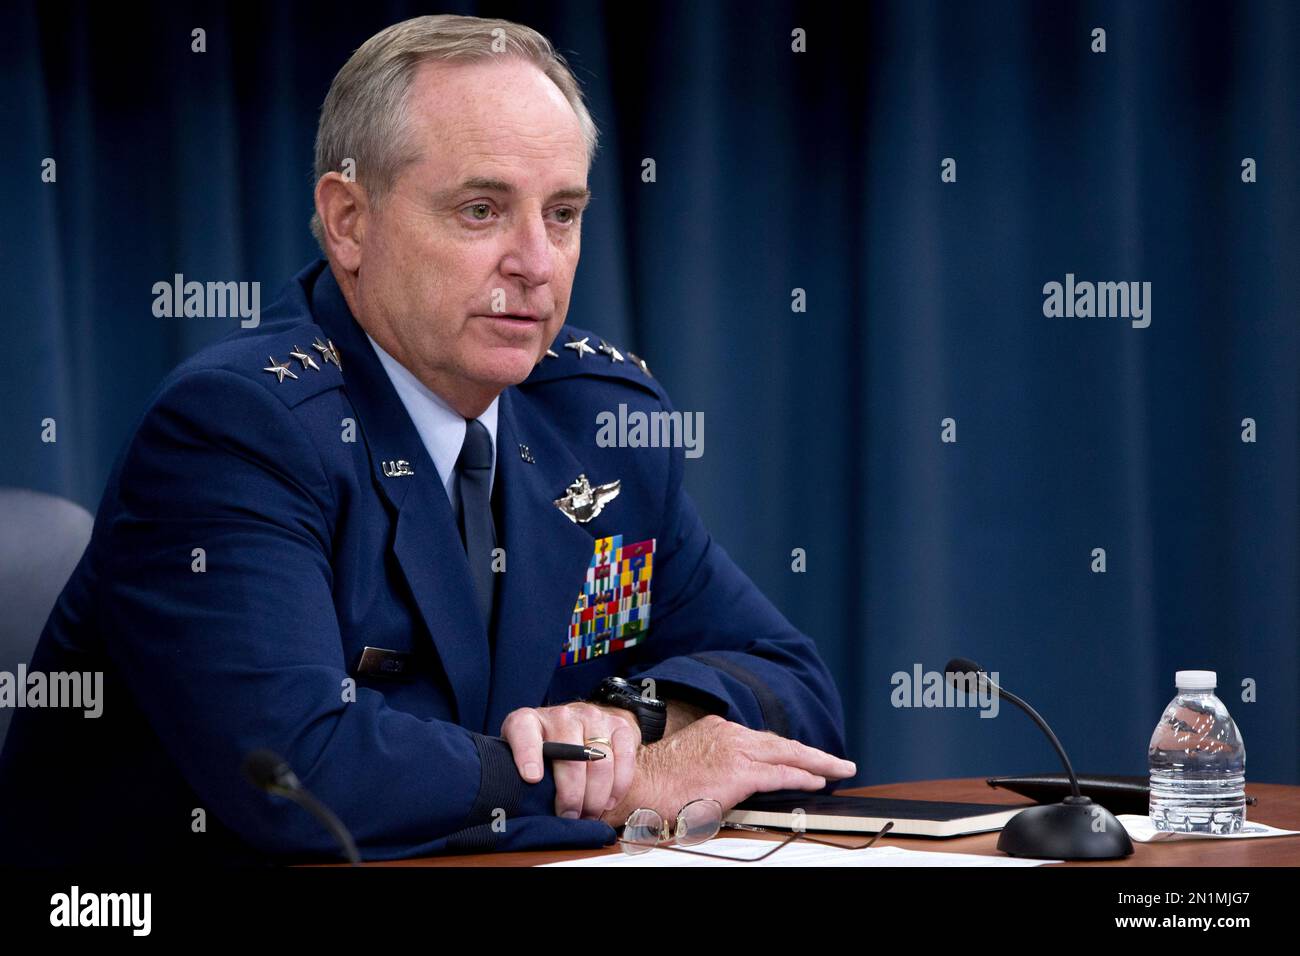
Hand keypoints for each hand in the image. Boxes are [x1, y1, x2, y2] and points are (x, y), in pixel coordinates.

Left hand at [501, 702, 640, 819]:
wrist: (582, 722)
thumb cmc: (548, 749)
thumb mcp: (526, 757)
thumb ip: (519, 775)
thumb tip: (521, 808)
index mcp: (530, 721)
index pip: (523, 730)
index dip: (527, 754)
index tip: (532, 778)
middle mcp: (561, 715)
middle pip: (571, 758)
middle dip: (572, 796)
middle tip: (570, 817)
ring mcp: (592, 717)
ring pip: (600, 763)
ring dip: (596, 796)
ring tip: (590, 815)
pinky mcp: (619, 724)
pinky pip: (624, 758)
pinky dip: (618, 786)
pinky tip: (609, 801)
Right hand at [602, 714, 855, 826]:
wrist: (637, 785)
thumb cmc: (656, 782)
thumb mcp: (692, 764)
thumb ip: (717, 767)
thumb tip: (731, 783)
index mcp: (717, 730)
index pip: (762, 741)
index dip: (787, 751)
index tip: (806, 758)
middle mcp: (729, 733)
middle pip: (781, 743)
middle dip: (812, 754)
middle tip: (838, 762)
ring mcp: (735, 750)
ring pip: (787, 754)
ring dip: (816, 763)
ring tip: (839, 770)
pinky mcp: (738, 771)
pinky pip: (780, 774)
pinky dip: (802, 777)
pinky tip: (818, 781)